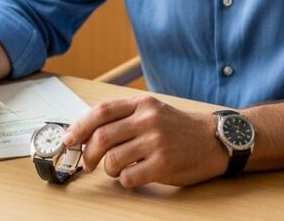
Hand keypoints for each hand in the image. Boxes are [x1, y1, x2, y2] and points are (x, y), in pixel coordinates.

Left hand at [63, 96, 228, 187]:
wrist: (215, 140)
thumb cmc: (180, 129)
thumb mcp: (153, 112)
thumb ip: (125, 118)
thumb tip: (87, 133)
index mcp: (143, 104)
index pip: (102, 111)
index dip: (79, 126)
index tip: (69, 140)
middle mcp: (148, 120)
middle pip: (102, 137)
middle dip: (88, 153)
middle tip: (88, 163)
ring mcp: (156, 142)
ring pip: (112, 159)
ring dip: (108, 169)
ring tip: (117, 169)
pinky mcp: (163, 164)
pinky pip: (128, 176)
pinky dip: (124, 179)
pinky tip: (133, 175)